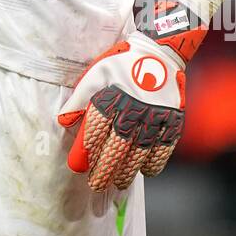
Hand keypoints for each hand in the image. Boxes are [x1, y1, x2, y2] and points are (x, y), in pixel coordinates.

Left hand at [57, 0, 206, 190]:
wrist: (160, 51)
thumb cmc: (123, 62)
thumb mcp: (96, 73)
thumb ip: (79, 98)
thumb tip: (63, 121)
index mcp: (112, 95)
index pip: (96, 129)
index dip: (85, 150)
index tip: (77, 166)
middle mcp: (133, 108)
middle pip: (117, 146)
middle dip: (105, 169)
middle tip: (96, 185)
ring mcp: (155, 115)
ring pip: (140, 151)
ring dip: (128, 170)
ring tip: (118, 183)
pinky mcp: (172, 119)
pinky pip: (164, 146)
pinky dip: (155, 162)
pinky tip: (146, 171)